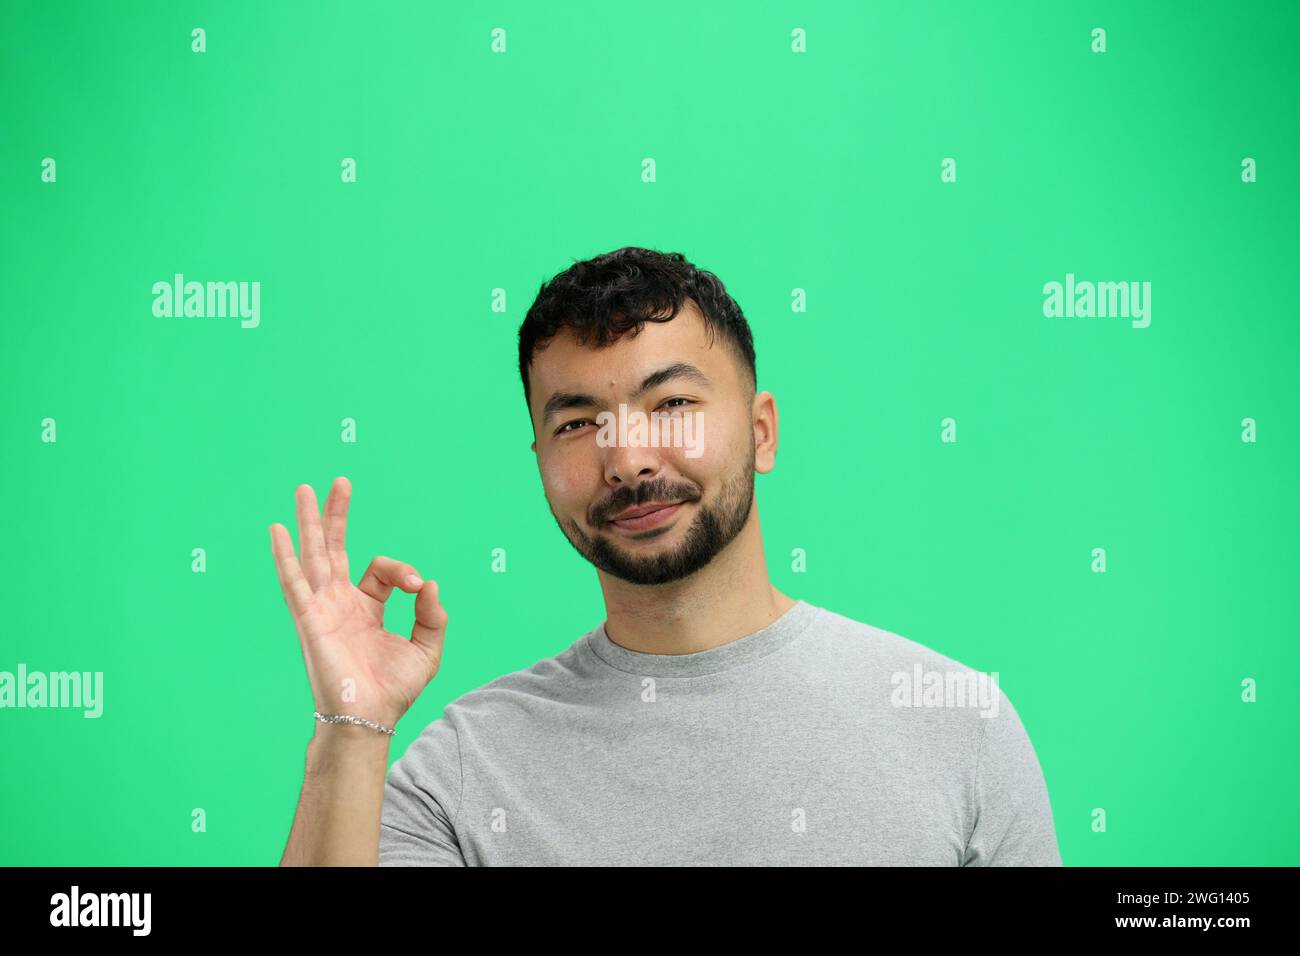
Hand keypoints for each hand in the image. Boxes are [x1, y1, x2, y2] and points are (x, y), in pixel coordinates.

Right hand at [269, 476, 447, 729]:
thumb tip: (430, 584)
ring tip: (304, 489)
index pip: (383, 571)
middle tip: (339, 482)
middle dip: (337, 515)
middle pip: (336, 548)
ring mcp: (323, 608)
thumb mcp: (426, 649)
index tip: (420, 587)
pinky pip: (294, 582)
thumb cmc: (393, 690)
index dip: (405, 572)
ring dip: (310, 522)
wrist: (368, 718)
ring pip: (314, 555)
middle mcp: (341, 603)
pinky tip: (277, 529)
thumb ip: (433, 616)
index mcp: (367, 608)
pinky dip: (285, 555)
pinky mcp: (310, 619)